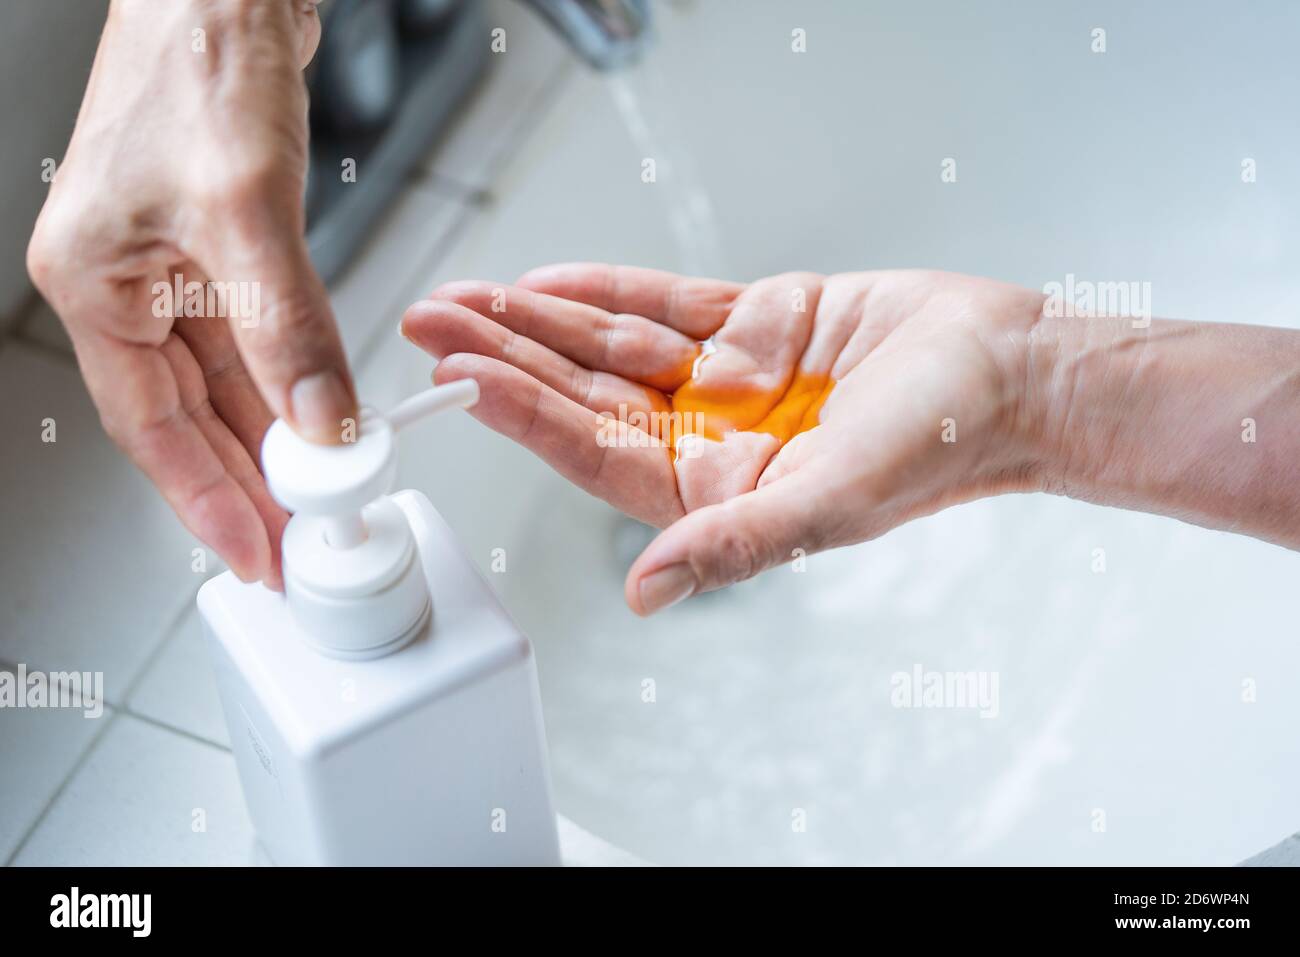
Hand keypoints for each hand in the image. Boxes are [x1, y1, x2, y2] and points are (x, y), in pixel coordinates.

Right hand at [26, 0, 354, 587]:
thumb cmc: (198, 61)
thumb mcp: (245, 211)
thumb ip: (287, 327)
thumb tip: (322, 422)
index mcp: (96, 284)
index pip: (155, 429)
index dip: (210, 500)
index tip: (259, 554)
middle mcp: (127, 283)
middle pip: (190, 416)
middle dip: (248, 482)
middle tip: (300, 540)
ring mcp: (172, 266)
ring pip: (226, 383)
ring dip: (274, 439)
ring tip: (320, 497)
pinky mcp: (219, 244)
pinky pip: (254, 338)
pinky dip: (288, 381)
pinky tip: (320, 417)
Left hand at [401, 264, 1049, 613]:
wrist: (1013, 372)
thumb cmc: (942, 445)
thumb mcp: (832, 500)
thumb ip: (735, 544)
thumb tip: (644, 597)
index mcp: (716, 493)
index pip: (593, 450)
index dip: (522, 411)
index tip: (458, 375)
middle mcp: (711, 440)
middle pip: (584, 395)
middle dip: (505, 356)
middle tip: (430, 321)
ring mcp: (728, 382)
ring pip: (612, 348)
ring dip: (542, 320)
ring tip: (471, 294)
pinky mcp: (756, 328)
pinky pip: (665, 307)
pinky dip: (609, 293)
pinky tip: (555, 283)